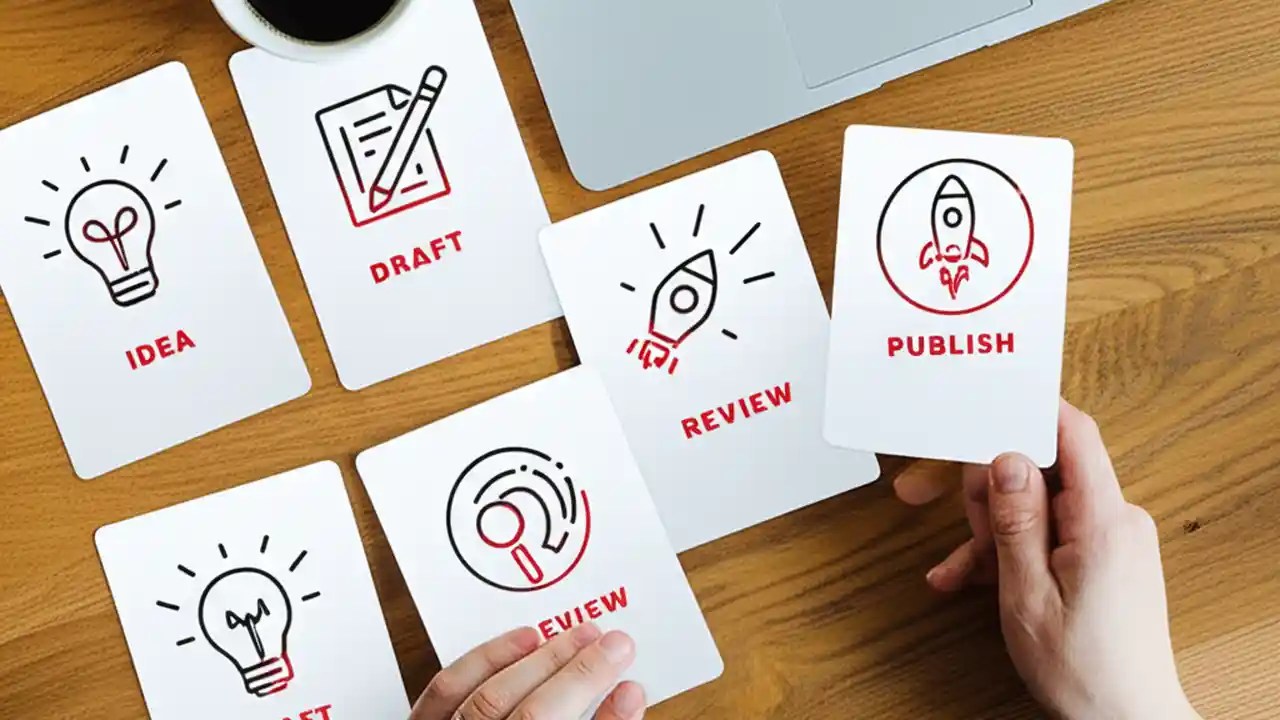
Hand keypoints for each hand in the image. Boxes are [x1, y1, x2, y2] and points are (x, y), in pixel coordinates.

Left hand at [411, 624, 644, 719]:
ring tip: (580, 637)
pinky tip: (524, 640)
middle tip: (616, 645)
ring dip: (541, 660)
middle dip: (578, 674)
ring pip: (490, 697)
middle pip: (530, 717)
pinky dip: (488, 658)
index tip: (633, 684)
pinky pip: (448, 689)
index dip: (604, 715)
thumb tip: (627, 702)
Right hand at [899, 400, 1199, 719]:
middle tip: (949, 516)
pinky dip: (1009, 550)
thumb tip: (1004, 459)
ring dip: (991, 530)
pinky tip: (970, 578)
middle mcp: (1115, 520)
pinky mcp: (1102, 555)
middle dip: (989, 488)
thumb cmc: (1083, 671)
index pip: (1072, 432)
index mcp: (1103, 522)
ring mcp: (1109, 537)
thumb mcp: (1027, 595)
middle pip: (1043, 468)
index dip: (1025, 410)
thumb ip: (1016, 521)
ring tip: (959, 568)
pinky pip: (1047, 532)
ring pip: (1036, 504)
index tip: (979, 405)